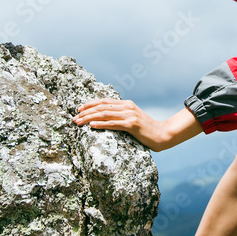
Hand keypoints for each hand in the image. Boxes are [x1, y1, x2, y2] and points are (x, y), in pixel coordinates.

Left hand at [73, 98, 201, 151]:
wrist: (162, 134)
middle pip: (101, 107)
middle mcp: (127, 107)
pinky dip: (101, 124)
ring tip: (78, 122)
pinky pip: (113, 124)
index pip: (104, 101)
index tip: (78, 109)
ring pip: (104, 114)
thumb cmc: (146, 130)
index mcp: (126, 104)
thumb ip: (121, 115)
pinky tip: (92, 126)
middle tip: (74, 118)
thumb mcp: (132, 119)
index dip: (90, 104)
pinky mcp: (132, 125)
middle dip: (85, 112)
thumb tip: (105, 117)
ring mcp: (130, 115)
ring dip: (89, 118)